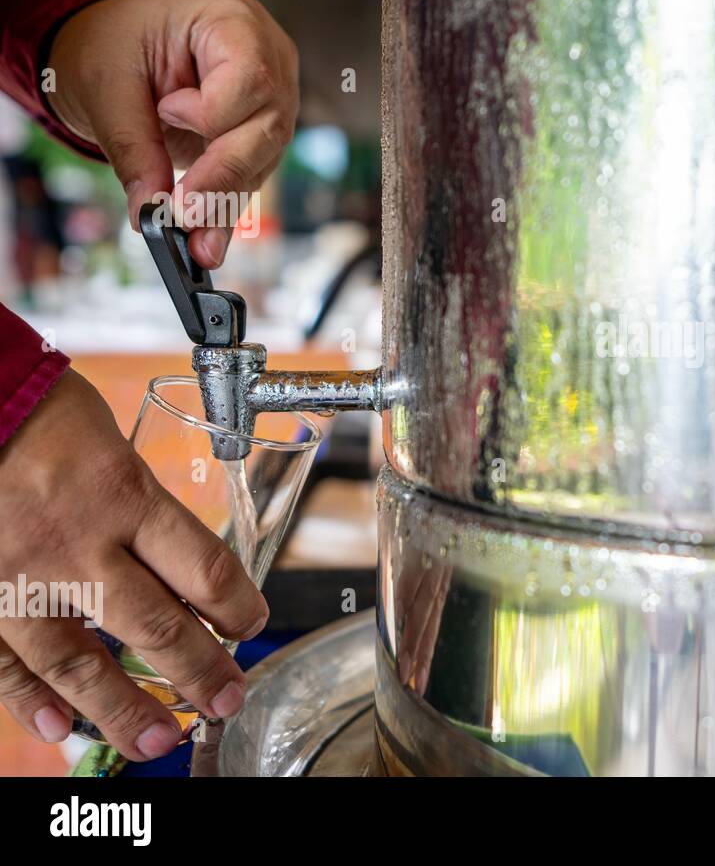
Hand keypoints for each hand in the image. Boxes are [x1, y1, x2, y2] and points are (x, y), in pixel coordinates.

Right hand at [0, 370, 268, 759]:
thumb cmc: (35, 412)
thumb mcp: (110, 443)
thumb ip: (140, 500)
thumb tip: (174, 548)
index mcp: (124, 496)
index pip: (202, 567)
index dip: (237, 605)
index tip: (253, 624)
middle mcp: (78, 545)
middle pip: (156, 625)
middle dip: (199, 671)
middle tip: (227, 700)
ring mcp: (21, 579)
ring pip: (81, 661)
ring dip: (125, 707)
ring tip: (160, 740)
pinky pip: (5, 663)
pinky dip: (32, 702)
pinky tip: (63, 728)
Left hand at [46, 0, 298, 267]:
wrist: (117, 47)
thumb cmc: (113, 41)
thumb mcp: (107, 82)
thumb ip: (131, 144)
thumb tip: (149, 209)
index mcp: (234, 22)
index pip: (251, 77)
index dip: (214, 111)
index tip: (167, 115)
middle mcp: (269, 59)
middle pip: (266, 128)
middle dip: (224, 177)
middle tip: (187, 219)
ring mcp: (273, 99)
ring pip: (261, 161)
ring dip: (226, 205)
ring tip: (198, 246)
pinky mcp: (260, 133)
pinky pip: (249, 175)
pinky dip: (224, 206)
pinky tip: (208, 240)